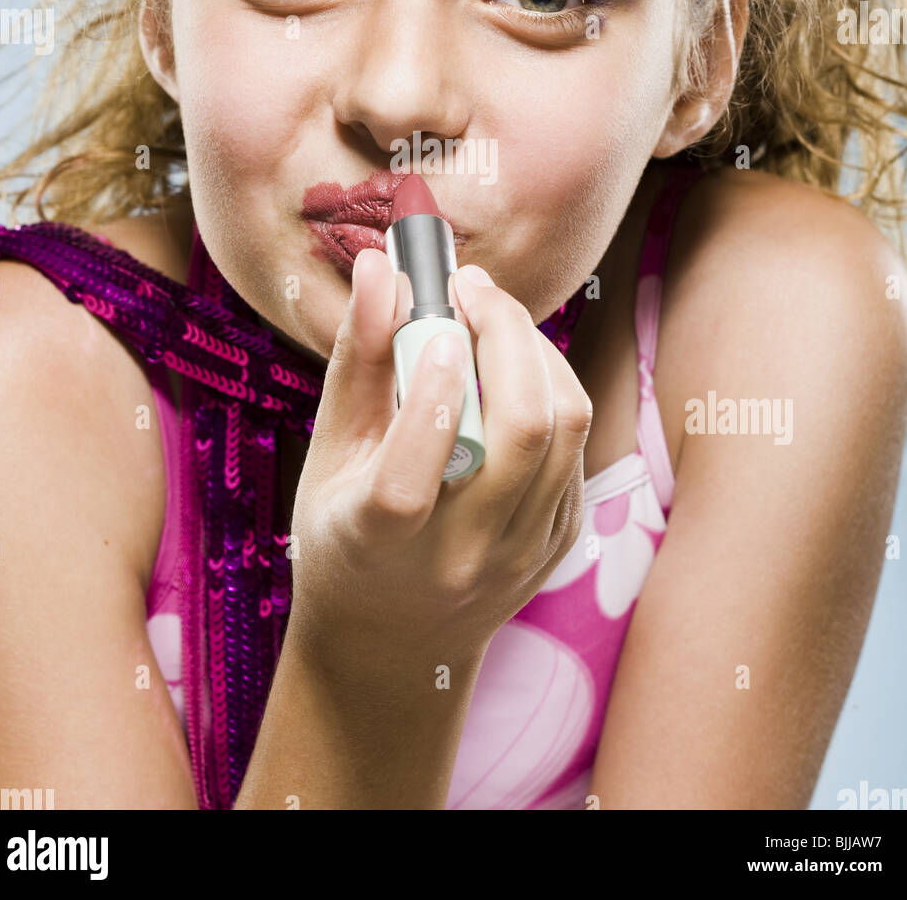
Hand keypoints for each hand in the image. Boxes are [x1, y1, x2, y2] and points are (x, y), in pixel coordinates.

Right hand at [285, 247, 593, 672]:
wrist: (394, 639)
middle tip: (471, 286)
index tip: (437, 328)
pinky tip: (513, 366)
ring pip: (566, 428)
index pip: (411, 476)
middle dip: (508, 334)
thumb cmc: (347, 528)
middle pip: (523, 434)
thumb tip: (380, 268)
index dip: (433, 394)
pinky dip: (550, 386)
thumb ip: (359, 357)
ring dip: (535, 350)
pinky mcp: (559, 542)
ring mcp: (521, 554)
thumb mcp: (331, 452)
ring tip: (492, 317)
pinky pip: (575, 444)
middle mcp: (461, 556)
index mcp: (381, 541)